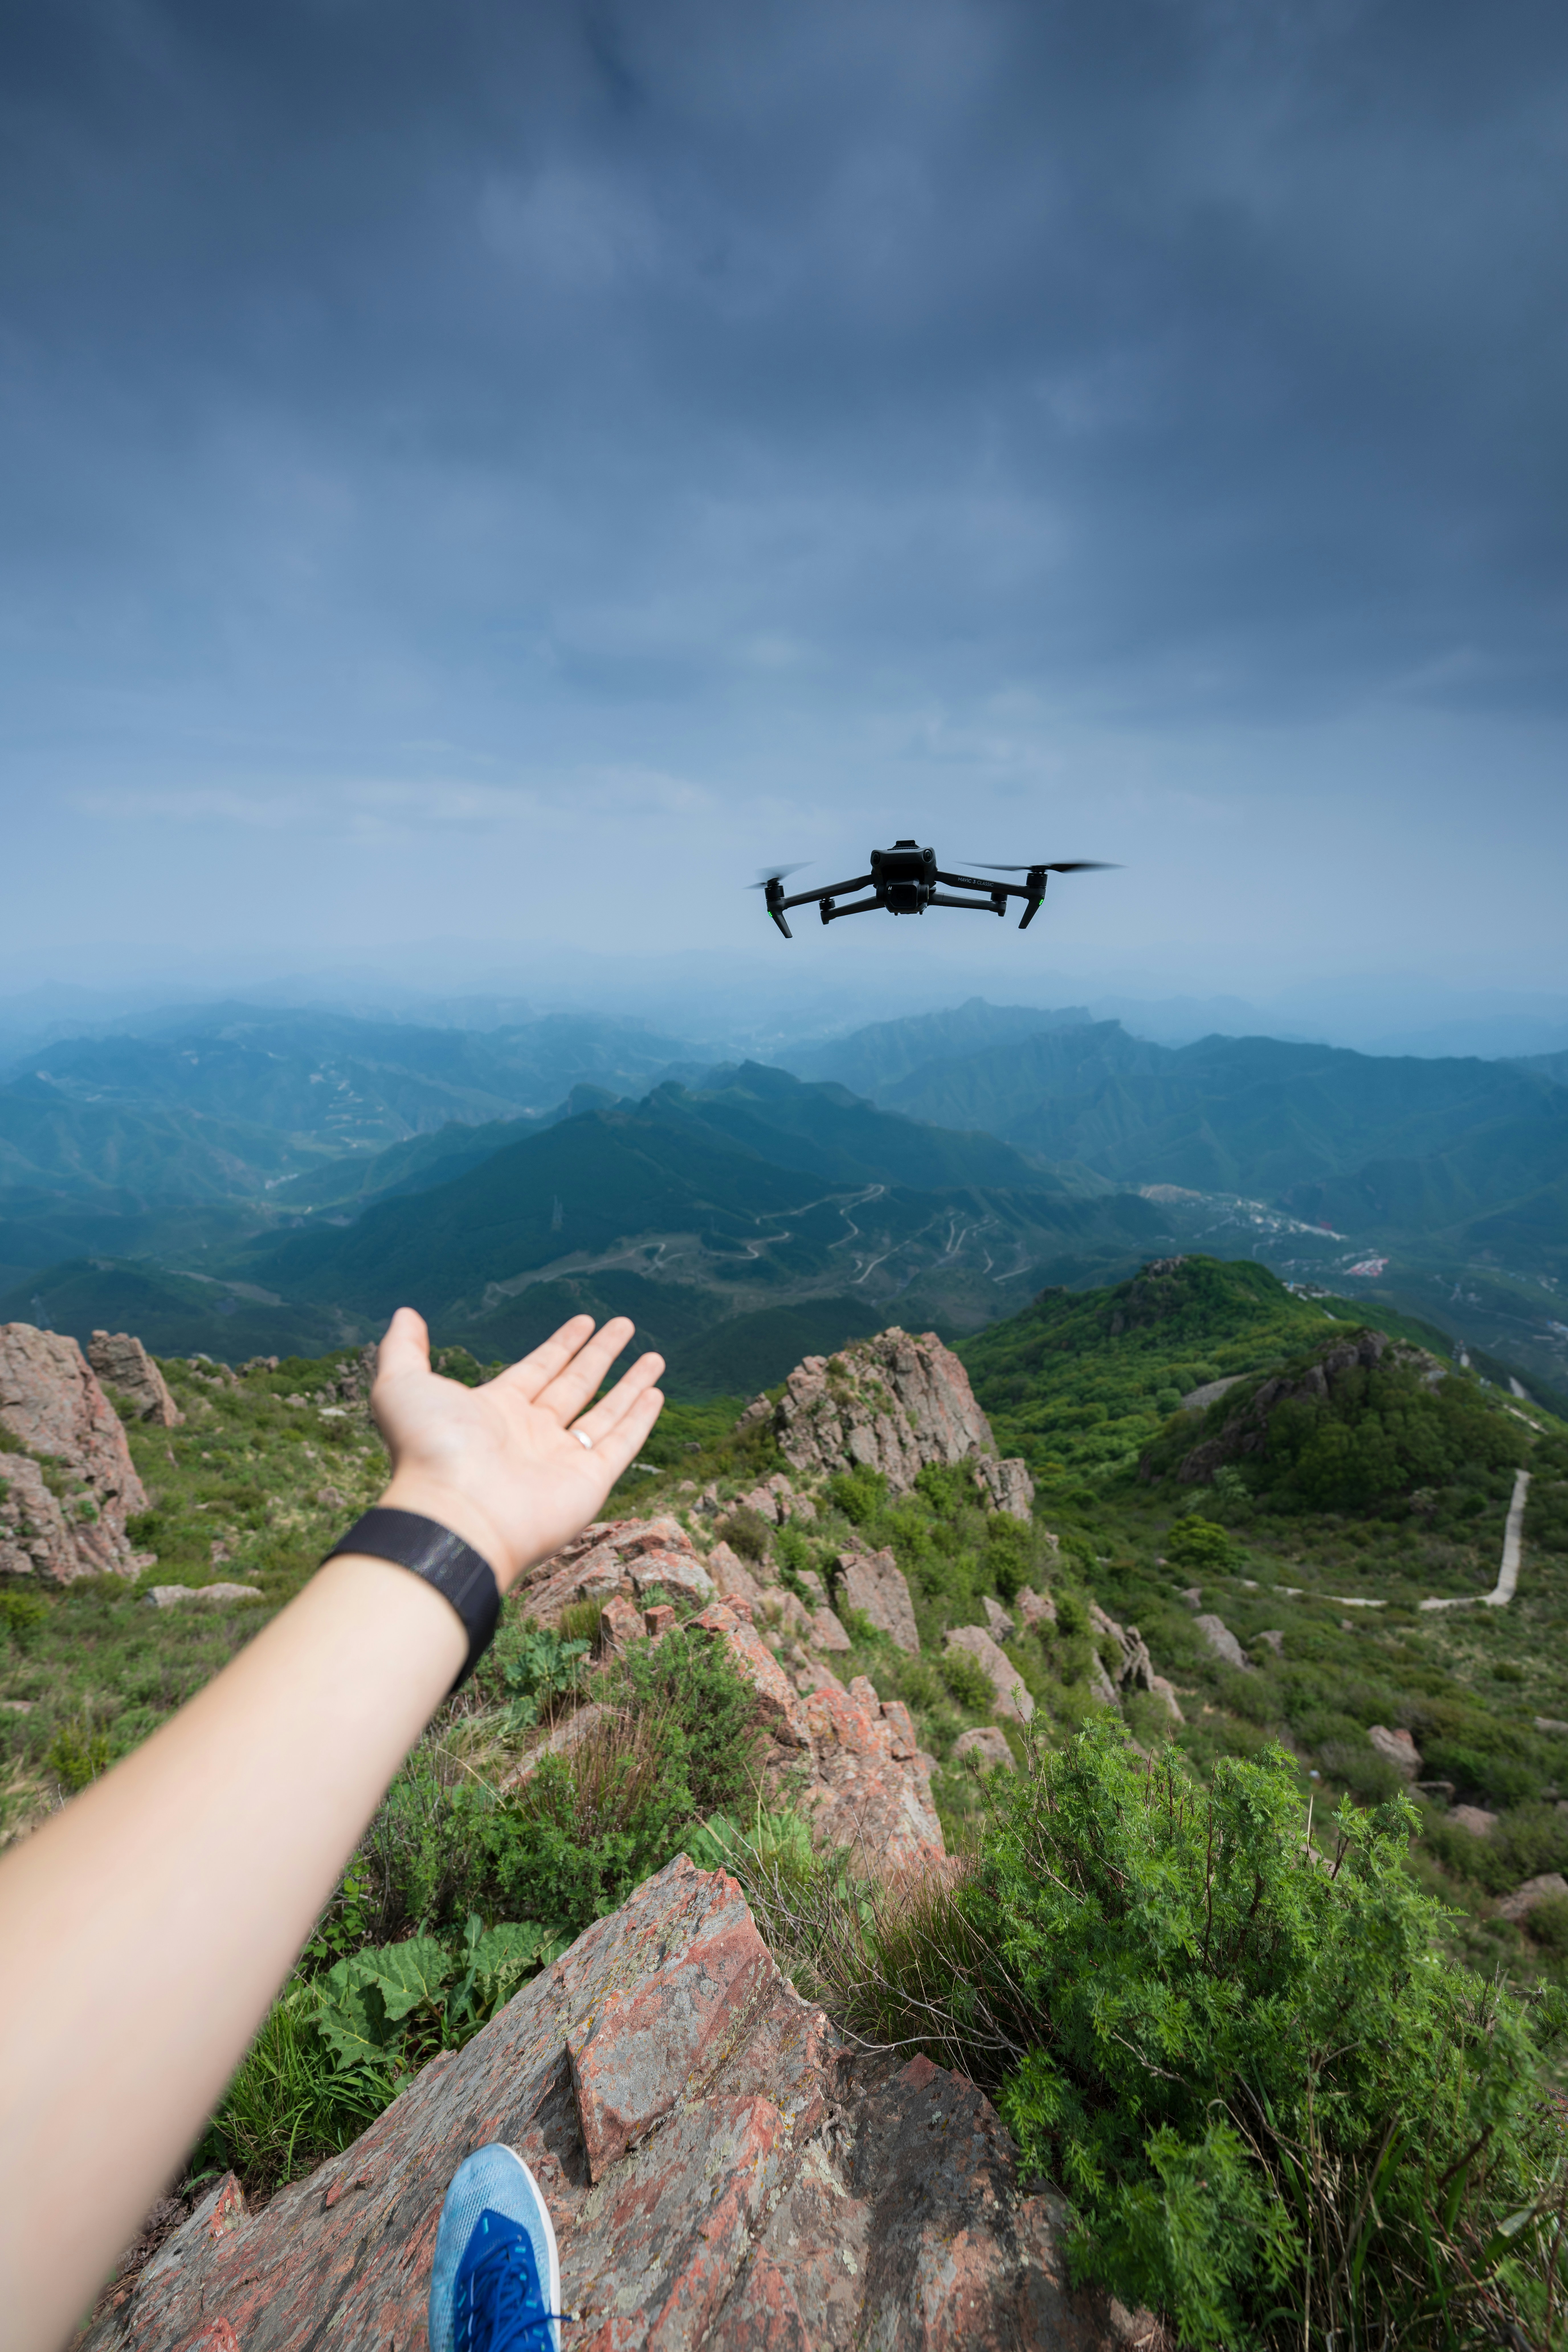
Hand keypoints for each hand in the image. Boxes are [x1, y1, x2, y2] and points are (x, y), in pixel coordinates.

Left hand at [370, 1307, 663, 1588]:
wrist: (454, 1514)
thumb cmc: (426, 1451)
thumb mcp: (402, 1386)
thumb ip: (404, 1349)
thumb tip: (406, 1313)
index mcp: (495, 1411)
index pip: (537, 1370)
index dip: (562, 1345)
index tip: (585, 1321)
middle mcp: (531, 1435)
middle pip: (575, 1385)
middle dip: (600, 1354)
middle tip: (624, 1324)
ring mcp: (561, 1460)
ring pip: (604, 1413)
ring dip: (629, 1384)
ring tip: (655, 1355)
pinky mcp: (588, 1482)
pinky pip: (621, 1445)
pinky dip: (640, 1420)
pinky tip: (656, 1393)